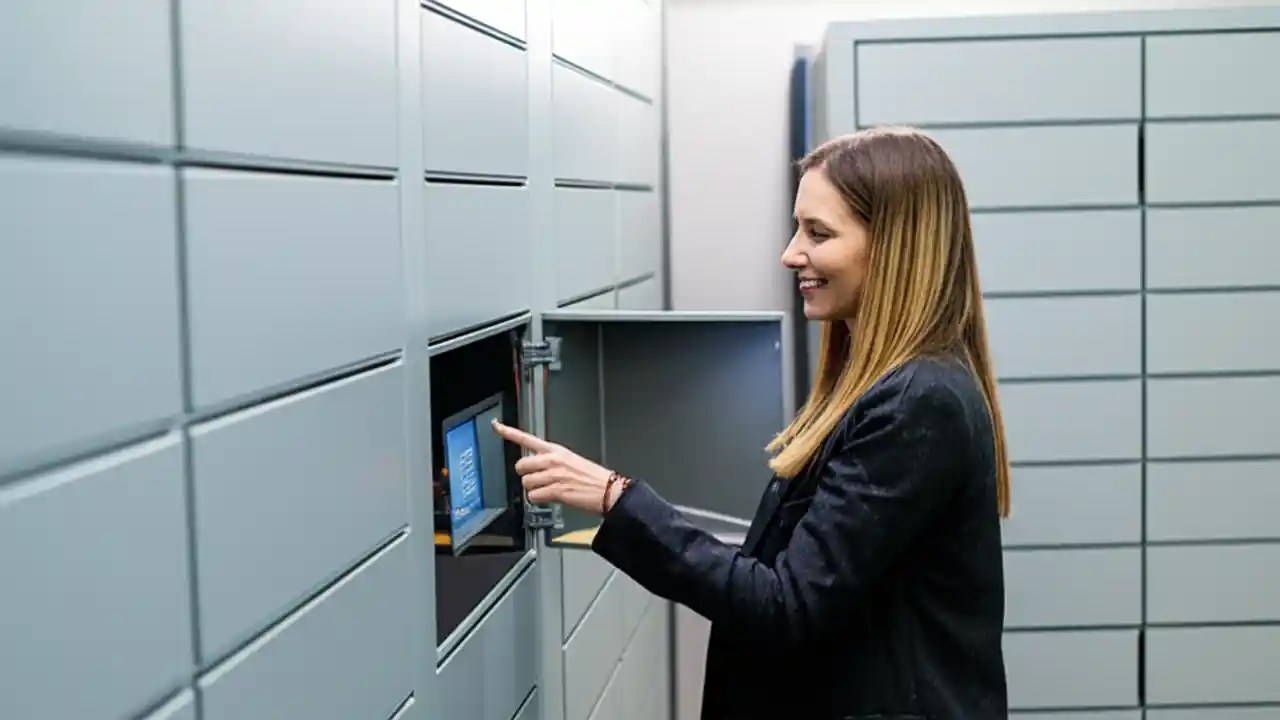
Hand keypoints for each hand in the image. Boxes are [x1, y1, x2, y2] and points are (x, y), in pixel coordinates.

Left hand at [491, 419, 618, 514]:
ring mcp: (554, 475)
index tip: (496, 425)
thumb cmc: (593, 478)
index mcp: (556, 450)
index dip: (509, 432)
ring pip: (526, 483)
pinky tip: (551, 497)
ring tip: (549, 490)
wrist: (609, 490)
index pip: (528, 438)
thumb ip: (551, 461)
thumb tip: (535, 468)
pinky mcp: (557, 490)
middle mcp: (553, 460)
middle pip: (521, 465)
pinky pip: (534, 496)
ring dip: (534, 490)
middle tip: (538, 480)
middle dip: (526, 475)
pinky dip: (539, 500)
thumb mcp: (571, 460)